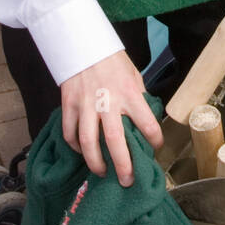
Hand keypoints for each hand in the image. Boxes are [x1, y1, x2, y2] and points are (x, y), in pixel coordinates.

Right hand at [60, 51, 163, 186]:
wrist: (84, 43)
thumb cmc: (113, 61)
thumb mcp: (134, 75)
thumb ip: (138, 98)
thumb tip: (143, 122)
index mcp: (130, 93)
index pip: (148, 124)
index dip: (154, 140)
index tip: (155, 148)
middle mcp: (108, 101)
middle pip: (115, 141)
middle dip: (123, 166)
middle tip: (127, 181)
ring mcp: (86, 104)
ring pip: (88, 142)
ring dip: (96, 163)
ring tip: (102, 172)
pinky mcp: (69, 104)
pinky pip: (70, 133)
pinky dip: (75, 147)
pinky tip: (82, 152)